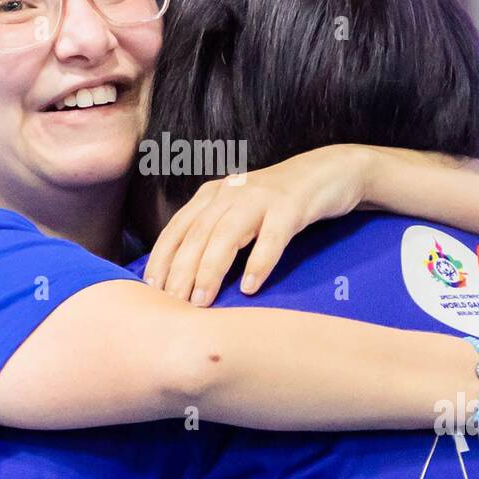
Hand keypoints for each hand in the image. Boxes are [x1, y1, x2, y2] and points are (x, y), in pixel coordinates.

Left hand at [144, 146, 369, 304]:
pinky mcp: (291, 206)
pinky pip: (272, 237)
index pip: (178, 229)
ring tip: (202, 301)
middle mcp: (230, 193)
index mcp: (212, 196)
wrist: (328, 173)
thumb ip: (213, 235)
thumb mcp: (238, 212)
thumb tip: (184, 278)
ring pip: (227, 235)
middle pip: (197, 235)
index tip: (150, 289)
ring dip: (210, 270)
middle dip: (180, 272)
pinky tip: (249, 287)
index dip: (162, 258)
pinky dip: (259, 262)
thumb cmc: (277, 203)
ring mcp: (260, 198)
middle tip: (172, 305)